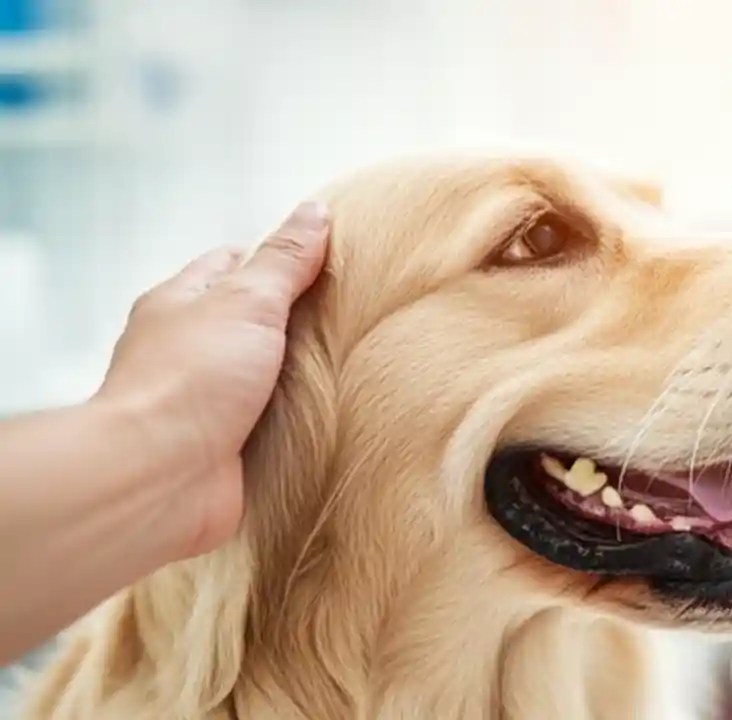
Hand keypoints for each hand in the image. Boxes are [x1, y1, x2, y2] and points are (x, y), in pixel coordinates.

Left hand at [95, 201, 329, 558]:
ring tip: (356, 364)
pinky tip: (333, 416)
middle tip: (355, 314)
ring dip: (302, 377)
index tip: (331, 261)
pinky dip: (298, 421)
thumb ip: (286, 260)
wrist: (160, 478)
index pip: (234, 263)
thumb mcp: (248, 301)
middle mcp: (188, 350)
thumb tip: (316, 210)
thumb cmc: (191, 380)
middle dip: (300, 320)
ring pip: (266, 375)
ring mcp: (205, 401)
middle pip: (254, 321)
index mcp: (181, 304)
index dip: (281, 258)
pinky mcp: (225, 448)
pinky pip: (271, 424)